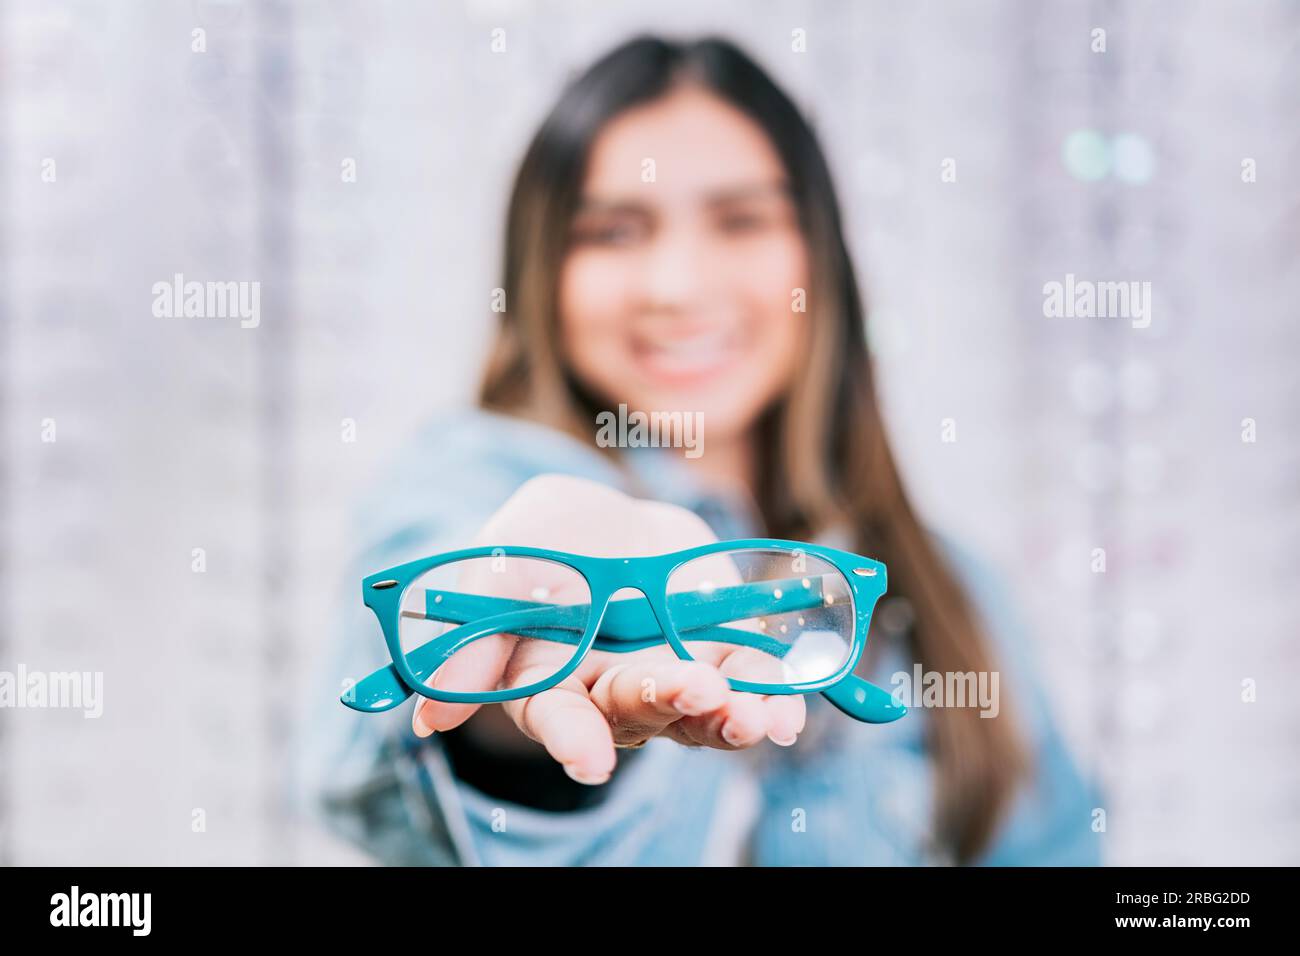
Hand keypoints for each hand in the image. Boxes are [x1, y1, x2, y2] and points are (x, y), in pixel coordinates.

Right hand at [411, 474, 805, 784]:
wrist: (612, 524)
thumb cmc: (546, 546)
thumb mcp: (505, 563)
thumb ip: (477, 630)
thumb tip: (429, 722)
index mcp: (549, 679)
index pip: (557, 718)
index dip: (572, 740)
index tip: (589, 760)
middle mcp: (612, 694)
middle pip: (636, 711)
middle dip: (665, 705)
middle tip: (692, 693)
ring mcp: (674, 682)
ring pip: (701, 713)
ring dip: (729, 716)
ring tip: (756, 716)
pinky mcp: (726, 658)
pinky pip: (753, 686)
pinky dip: (775, 699)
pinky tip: (790, 712)